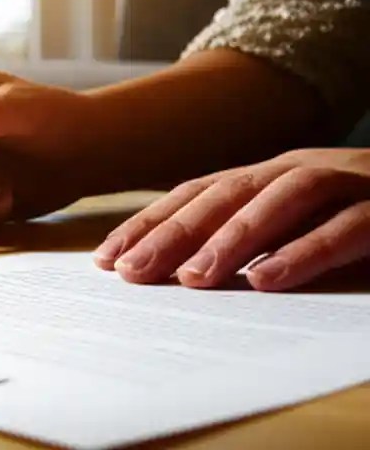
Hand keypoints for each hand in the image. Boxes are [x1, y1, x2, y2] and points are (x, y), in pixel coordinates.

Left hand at [95, 148, 369, 290]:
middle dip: (171, 233)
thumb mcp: (295, 223)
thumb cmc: (361, 216)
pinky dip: (304, 253)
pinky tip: (267, 281)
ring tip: (191, 279)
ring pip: (277, 203)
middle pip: (223, 195)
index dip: (149, 223)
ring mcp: (345, 181)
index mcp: (269, 174)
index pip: (195, 194)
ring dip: (229, 240)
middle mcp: (299, 169)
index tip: (105, 258)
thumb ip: (247, 237)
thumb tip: (175, 268)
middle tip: (131, 272)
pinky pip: (343, 228)